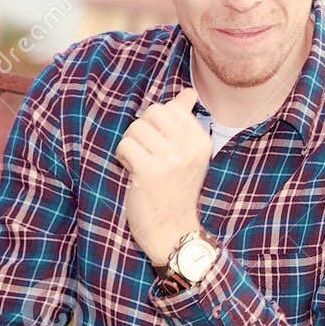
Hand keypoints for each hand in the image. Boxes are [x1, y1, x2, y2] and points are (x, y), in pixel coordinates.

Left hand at [115, 88, 211, 265]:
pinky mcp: (149, 171)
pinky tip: (132, 173)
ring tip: (139, 164)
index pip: (169, 108)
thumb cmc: (177, 192)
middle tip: (145, 153)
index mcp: (201, 141)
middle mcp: (189, 148)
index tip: (159, 147)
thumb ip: (186, 121)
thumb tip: (188, 92)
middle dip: (141, 130)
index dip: (155, 125)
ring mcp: (170, 160)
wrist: (173, 232)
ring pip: (135, 128)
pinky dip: (122, 157)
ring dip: (130, 145)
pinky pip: (125, 145)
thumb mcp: (189, 155)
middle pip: (151, 113)